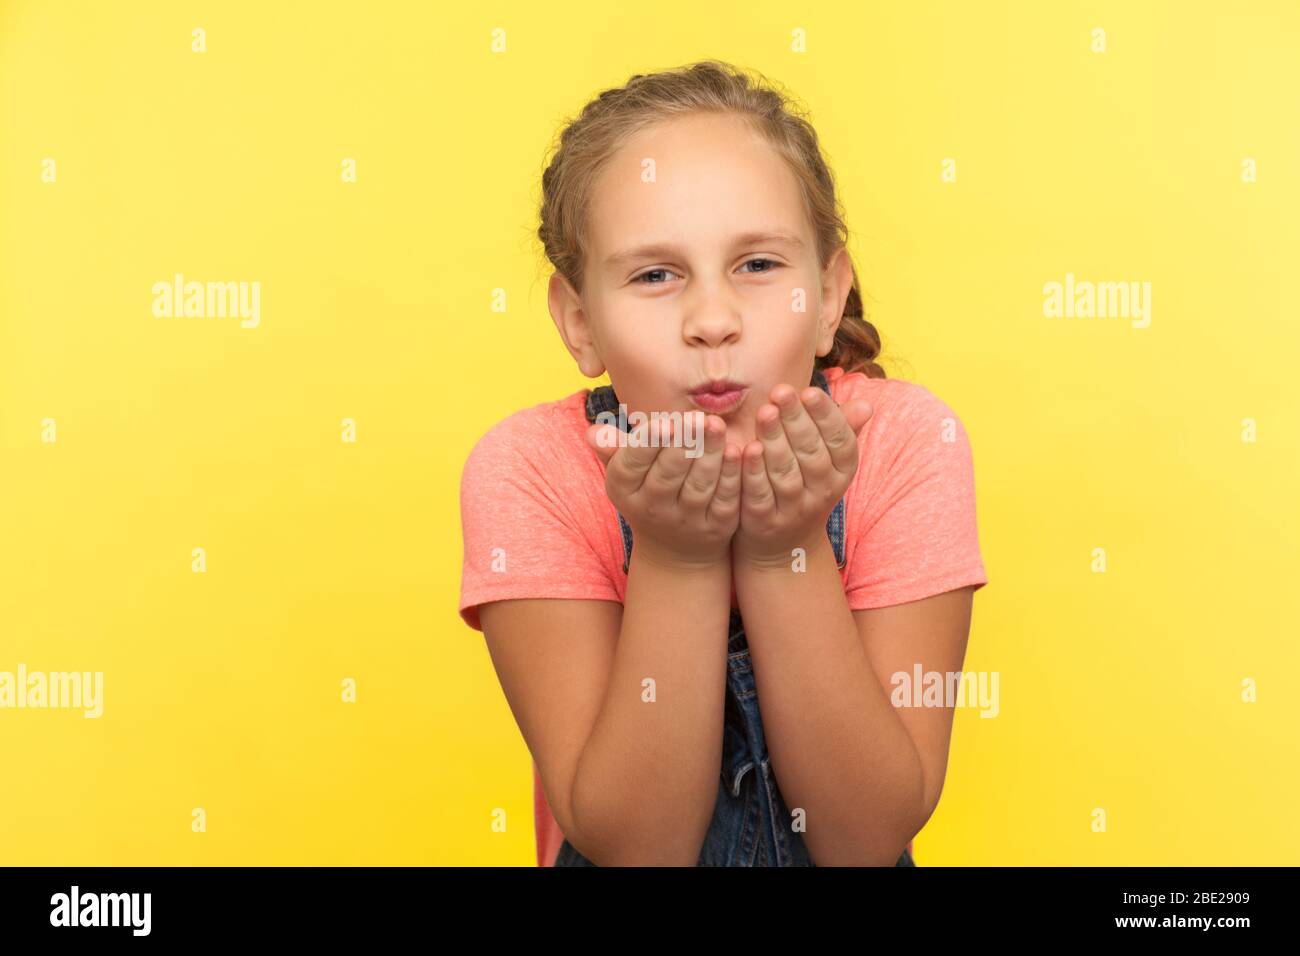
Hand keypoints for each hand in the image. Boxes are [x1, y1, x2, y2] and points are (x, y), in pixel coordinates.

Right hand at [585, 411, 743, 567]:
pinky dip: (731, 475)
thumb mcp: (625, 474)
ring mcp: (686, 520)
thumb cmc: (647, 492)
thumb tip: (593, 432)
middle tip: (698, 418)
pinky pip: (724, 499)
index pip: (632, 464)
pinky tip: (737, 451)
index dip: (649, 444)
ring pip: (698, 486)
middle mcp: (652, 508)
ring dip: (709, 455)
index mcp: (624, 490)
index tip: (665, 422)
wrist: (674, 549)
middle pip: (668, 474)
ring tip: (717, 426)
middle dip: (683, 445)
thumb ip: (614, 449)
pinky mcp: (716, 527)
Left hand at [733, 383, 872, 567]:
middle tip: (780, 391)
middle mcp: (822, 492)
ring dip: (775, 440)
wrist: (786, 544)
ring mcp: (794, 509)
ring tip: (764, 411)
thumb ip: (842, 430)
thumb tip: (866, 405)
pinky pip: (761, 494)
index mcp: (842, 472)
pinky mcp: (765, 520)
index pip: (840, 441)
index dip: (826, 416)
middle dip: (796, 420)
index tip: (809, 391)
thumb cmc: (807, 484)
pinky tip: (747, 447)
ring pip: (786, 472)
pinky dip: (754, 471)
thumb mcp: (829, 461)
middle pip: (811, 453)